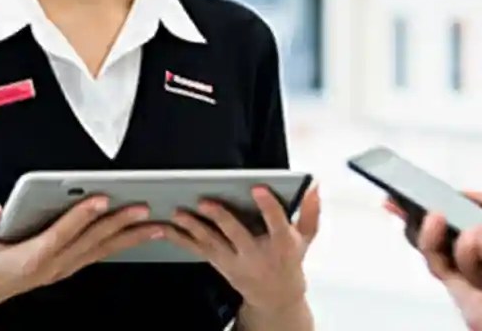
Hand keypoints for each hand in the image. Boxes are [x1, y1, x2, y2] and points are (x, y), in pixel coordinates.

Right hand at [0, 196, 163, 305]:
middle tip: (142, 207)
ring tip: (156, 223)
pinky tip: (139, 233)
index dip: (82, 215)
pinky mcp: (70, 266)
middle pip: (92, 240)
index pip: (62, 233)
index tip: (101, 198)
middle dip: (119, 222)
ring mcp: (65, 267)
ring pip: (103, 249)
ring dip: (130, 236)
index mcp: (32, 257)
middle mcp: (54, 264)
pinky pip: (101, 253)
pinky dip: (122, 243)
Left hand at [163, 184, 320, 312]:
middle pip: (237, 234)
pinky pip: (197, 250)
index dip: (268, 206)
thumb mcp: (306, 237)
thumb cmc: (290, 259)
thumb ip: (310, 210)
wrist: (276, 297)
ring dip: (194, 228)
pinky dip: (180, 238)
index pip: (276, 223)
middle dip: (221, 219)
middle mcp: (257, 254)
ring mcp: (236, 261)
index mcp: (282, 244)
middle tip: (205, 202)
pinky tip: (166, 226)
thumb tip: (314, 184)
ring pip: (212, 243)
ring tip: (179, 212)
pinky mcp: (219, 263)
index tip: (257, 188)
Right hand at [385, 191, 481, 316]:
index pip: (440, 226)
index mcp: (481, 235)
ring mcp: (480, 278)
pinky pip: (463, 278)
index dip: (414, 214)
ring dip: (460, 241)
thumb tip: (452, 194)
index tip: (391, 197)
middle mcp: (475, 258)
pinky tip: (479, 239)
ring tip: (477, 228)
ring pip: (443, 261)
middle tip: (410, 208)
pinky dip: (470, 256)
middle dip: (418, 226)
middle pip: (431, 246)